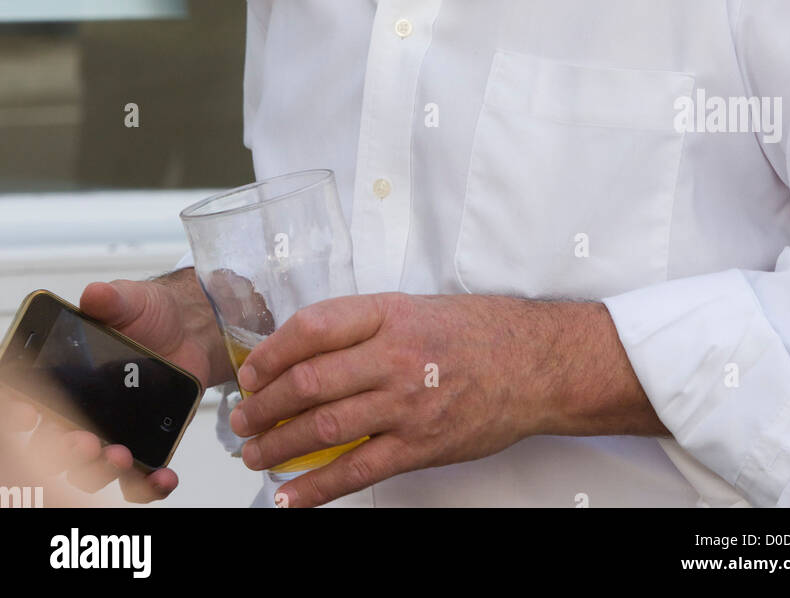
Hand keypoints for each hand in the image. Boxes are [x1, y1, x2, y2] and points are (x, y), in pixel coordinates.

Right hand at [4, 278, 213, 503]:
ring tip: (121, 456)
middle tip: (84, 442)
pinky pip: (139, 478)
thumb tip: (94, 294)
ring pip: (91, 469)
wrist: (191, 328)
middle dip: (65, 451)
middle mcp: (80, 411)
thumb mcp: (132, 300)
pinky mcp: (144, 444)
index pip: (29, 401)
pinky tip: (163, 477)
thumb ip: (111, 299)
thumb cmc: (150, 313)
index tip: (26, 416)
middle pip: (56, 445)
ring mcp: (111, 432)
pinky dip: (147, 485)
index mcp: (65, 377)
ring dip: (100, 470)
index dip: (20, 412)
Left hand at [228, 291, 604, 506]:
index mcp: (389, 314)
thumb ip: (365, 326)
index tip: (251, 370)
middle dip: (264, 405)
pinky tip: (290, 495)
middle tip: (242, 417)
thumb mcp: (416, 308)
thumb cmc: (479, 332)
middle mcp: (395, 356)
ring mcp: (407, 403)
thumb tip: (306, 351)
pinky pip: (356, 470)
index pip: (312, 327)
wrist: (535, 363)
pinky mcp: (420, 445)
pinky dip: (316, 487)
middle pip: (309, 381)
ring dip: (278, 445)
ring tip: (254, 454)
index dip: (271, 352)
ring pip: (324, 427)